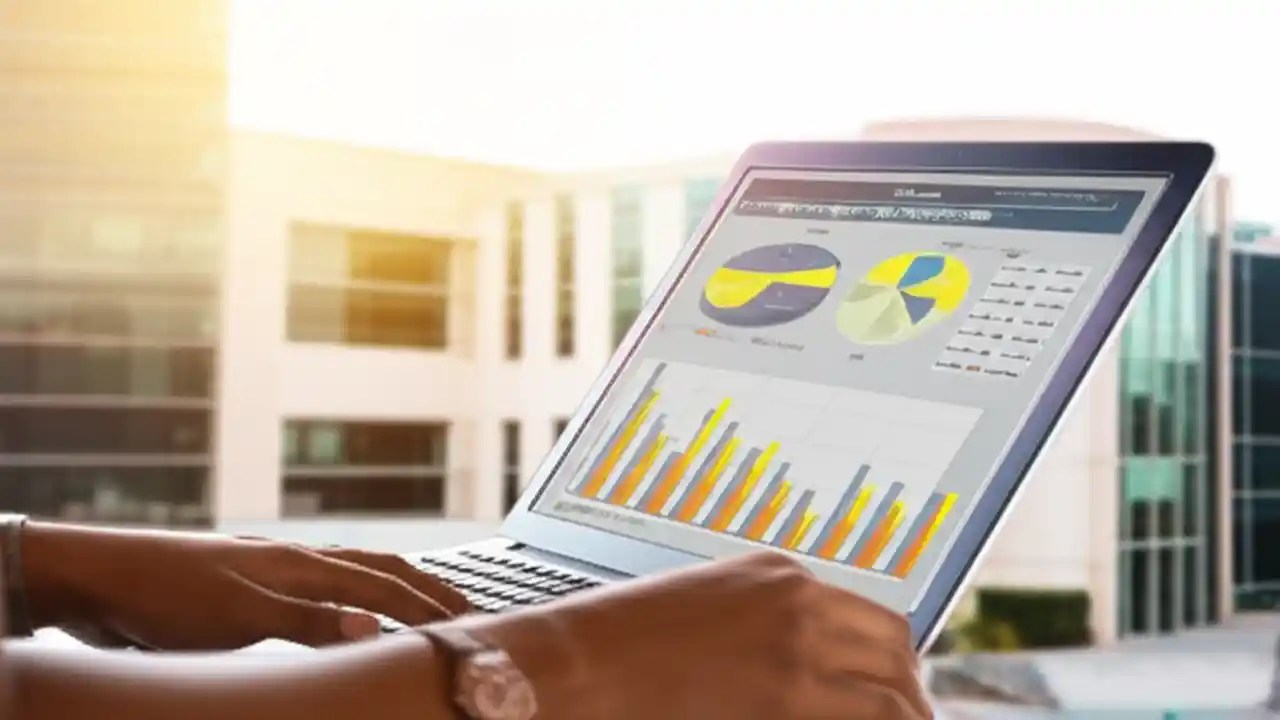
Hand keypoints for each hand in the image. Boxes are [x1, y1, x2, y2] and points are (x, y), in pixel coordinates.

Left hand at [19, 522, 470, 649]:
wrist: (100, 578)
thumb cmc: (166, 595)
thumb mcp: (241, 617)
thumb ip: (310, 621)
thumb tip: (376, 624)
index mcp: (303, 566)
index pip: (385, 584)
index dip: (430, 605)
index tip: (471, 622)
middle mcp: (297, 561)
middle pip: (379, 567)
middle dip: (427, 586)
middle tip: (467, 604)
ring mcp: (275, 569)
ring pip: (353, 571)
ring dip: (394, 584)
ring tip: (421, 595)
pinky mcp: (252, 584)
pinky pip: (323, 585)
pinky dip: (354, 592)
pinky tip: (344, 603)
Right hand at [448, 551, 930, 719]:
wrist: (571, 666)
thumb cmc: (617, 644)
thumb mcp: (704, 612)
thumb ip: (765, 628)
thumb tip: (802, 668)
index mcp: (782, 577)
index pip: (878, 622)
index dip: (892, 666)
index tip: (893, 693)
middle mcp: (802, 609)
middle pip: (896, 657)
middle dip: (905, 696)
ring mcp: (799, 658)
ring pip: (891, 701)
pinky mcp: (788, 703)